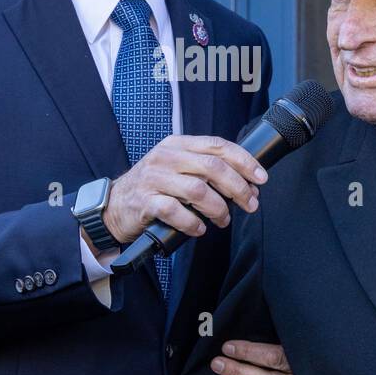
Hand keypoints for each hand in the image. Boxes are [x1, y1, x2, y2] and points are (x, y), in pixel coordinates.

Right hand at [102, 134, 266, 244]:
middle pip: (212, 167)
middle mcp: (166, 157)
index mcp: (177, 145)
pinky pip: (176, 212)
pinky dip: (193, 223)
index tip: (261, 177)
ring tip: (222, 220)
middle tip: (249, 204)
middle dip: (238, 187)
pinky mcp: (145, 202)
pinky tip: (199, 229)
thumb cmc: (153, 188)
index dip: (244, 161)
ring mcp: (154, 179)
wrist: (114, 206)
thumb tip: (246, 184)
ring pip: (197, 190)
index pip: (217, 145)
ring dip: (218, 209)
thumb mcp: (177, 168)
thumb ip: (205, 170)